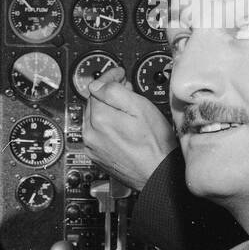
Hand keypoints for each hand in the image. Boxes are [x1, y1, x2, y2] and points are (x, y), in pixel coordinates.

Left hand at [83, 65, 177, 190]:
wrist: (158, 174)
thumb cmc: (155, 144)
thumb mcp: (140, 108)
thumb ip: (115, 91)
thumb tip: (99, 83)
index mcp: (99, 119)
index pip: (96, 86)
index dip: (110, 77)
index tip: (119, 74)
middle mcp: (91, 134)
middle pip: (93, 102)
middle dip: (108, 93)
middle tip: (124, 88)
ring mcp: (92, 146)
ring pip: (93, 118)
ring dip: (106, 109)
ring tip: (124, 108)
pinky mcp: (96, 156)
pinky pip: (96, 134)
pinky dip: (105, 126)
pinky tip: (120, 126)